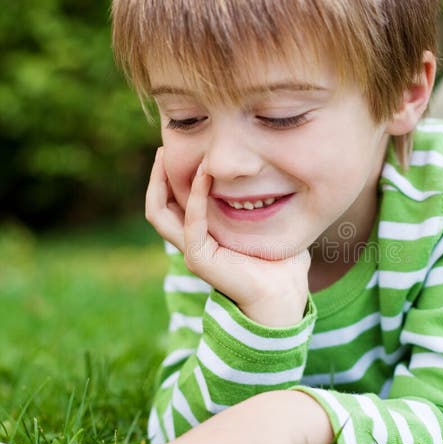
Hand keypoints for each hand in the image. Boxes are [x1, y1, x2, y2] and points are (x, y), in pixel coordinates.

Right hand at [145, 149, 309, 326]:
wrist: (283, 294)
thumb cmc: (281, 264)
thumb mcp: (266, 226)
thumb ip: (264, 207)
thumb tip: (279, 181)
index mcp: (203, 238)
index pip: (173, 206)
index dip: (168, 180)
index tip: (176, 153)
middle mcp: (192, 244)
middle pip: (158, 207)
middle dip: (157, 177)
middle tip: (161, 149)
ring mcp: (192, 252)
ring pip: (160, 213)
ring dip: (161, 183)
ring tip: (165, 156)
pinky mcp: (199, 258)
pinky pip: (191, 222)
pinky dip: (195, 196)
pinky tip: (205, 175)